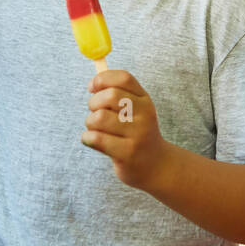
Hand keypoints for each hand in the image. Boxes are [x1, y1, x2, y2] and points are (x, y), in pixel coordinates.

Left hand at [81, 70, 169, 190]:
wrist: (157, 166)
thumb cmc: (137, 134)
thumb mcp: (136, 111)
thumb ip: (118, 94)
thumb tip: (95, 81)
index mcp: (145, 100)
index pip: (124, 78)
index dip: (103, 79)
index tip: (92, 87)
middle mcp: (144, 115)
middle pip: (109, 96)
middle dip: (93, 103)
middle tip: (95, 113)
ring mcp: (137, 134)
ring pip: (99, 118)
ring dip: (90, 123)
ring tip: (96, 129)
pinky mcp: (127, 153)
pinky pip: (96, 138)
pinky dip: (88, 138)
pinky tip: (93, 141)